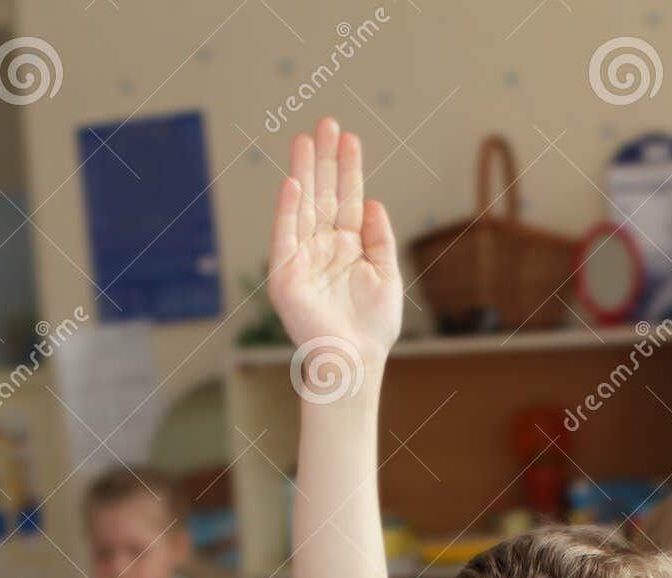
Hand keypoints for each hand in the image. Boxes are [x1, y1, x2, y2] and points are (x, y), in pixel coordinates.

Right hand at [267, 117, 402, 375]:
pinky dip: (288, 211)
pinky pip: (285, 238)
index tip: (349, 136)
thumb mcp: (386, 274)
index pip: (345, 198)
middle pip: (322, 195)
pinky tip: (294, 183)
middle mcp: (322, 248)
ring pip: (303, 208)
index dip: (347, 168)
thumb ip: (379, 238)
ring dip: (303, 173)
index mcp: (347, 247)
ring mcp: (302, 260)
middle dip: (324, 160)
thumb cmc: (373, 327)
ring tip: (305, 139)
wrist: (356, 361)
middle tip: (326, 122)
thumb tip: (371, 202)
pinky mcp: (285, 278)